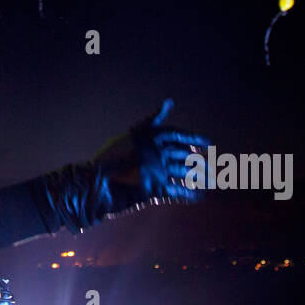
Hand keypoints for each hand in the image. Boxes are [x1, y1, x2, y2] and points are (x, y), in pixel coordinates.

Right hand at [39, 99, 205, 232]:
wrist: (92, 181)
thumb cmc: (107, 161)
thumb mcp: (127, 138)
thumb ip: (147, 126)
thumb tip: (166, 107)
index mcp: (145, 135)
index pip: (175, 134)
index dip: (192, 138)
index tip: (207, 142)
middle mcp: (153, 149)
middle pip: (184, 154)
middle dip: (201, 162)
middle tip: (212, 169)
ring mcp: (154, 167)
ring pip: (185, 171)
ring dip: (202, 177)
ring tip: (212, 182)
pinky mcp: (153, 186)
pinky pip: (177, 190)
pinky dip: (190, 194)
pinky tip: (199, 197)